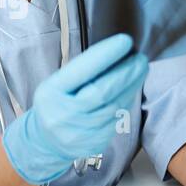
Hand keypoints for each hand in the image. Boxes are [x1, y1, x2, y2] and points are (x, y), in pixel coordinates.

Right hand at [2, 33, 149, 184]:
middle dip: (126, 72)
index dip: (105, 55)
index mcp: (52, 92)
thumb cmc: (55, 105)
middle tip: (140, 59)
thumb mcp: (57, 84)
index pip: (81, 71)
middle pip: (102, 91)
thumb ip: (81, 72)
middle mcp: (65, 114)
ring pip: (114, 106)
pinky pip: (115, 119)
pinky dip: (125, 102)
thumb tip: (113, 54)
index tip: (124, 42)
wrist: (45, 142)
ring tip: (140, 71)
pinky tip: (130, 91)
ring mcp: (80, 132)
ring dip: (131, 86)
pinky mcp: (94, 143)